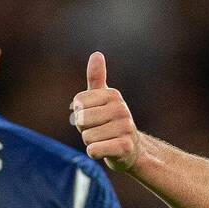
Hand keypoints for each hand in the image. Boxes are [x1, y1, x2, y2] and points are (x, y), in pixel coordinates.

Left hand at [71, 52, 141, 171]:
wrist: (130, 151)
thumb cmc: (110, 123)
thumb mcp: (103, 99)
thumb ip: (96, 79)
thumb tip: (97, 54)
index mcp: (113, 94)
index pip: (78, 103)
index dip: (80, 114)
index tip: (94, 118)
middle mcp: (121, 109)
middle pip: (81, 120)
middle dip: (84, 130)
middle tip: (99, 132)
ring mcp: (125, 128)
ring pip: (87, 137)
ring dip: (91, 143)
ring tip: (104, 141)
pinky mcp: (125, 147)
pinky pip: (94, 150)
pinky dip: (94, 153)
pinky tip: (105, 151)